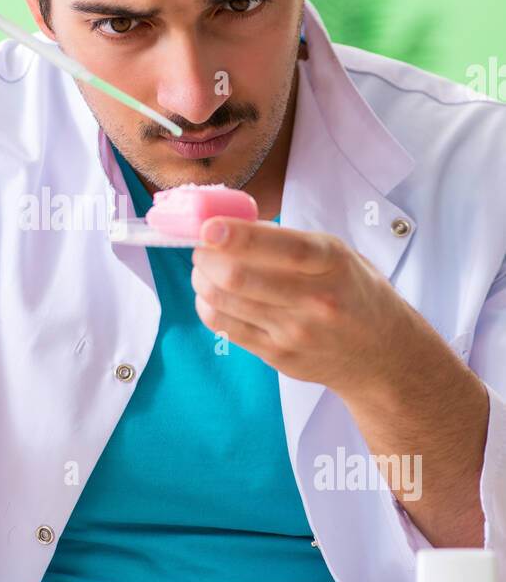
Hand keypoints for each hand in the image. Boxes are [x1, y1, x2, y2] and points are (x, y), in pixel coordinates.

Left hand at [190, 215, 416, 398]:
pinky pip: (225, 328)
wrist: (381, 355)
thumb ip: (288, 240)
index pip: (284, 249)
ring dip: (202, 279)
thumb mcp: (337, 255)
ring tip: (204, 269)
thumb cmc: (354, 293)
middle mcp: (316, 300)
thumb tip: (231, 225)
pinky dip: (208, 305)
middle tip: (200, 246)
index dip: (239, 237)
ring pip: (224, 302)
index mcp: (333, 264)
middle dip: (206, 257)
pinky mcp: (278, 356)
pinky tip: (213, 295)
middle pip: (239, 277)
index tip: (208, 227)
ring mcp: (295, 332)